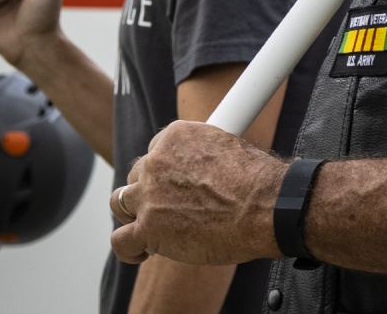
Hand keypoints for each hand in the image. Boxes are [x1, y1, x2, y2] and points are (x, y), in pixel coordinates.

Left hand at [109, 121, 284, 266]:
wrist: (266, 207)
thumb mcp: (229, 148)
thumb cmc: (257, 182)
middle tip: (170, 206)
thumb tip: (200, 172)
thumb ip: (201, 156)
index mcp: (177, 136)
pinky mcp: (148, 228)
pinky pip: (120, 239)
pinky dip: (130, 247)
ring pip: (121, 203)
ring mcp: (149, 196)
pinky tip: (143, 251)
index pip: (154, 150)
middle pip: (137, 175)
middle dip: (150, 191)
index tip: (175, 182)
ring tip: (154, 226)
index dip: (165, 170)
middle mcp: (157, 162)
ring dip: (136, 214)